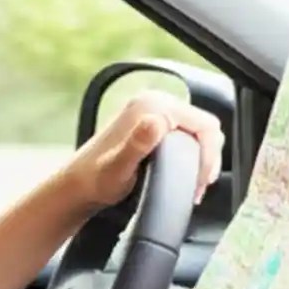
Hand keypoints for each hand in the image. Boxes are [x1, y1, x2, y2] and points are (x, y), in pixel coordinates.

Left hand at [64, 91, 224, 207]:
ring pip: (197, 133)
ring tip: (193, 186)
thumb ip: (137, 145)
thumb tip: (157, 122)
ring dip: (201, 159)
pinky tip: (183, 178)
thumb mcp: (119, 167)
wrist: (78, 187)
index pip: (204, 123)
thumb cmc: (96, 180)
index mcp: (152, 104)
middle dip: (208, 158)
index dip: (211, 154)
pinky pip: (185, 137)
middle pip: (203, 127)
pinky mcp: (152, 125)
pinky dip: (191, 157)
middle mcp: (153, 101)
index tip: (201, 181)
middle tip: (198, 187)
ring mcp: (153, 112)